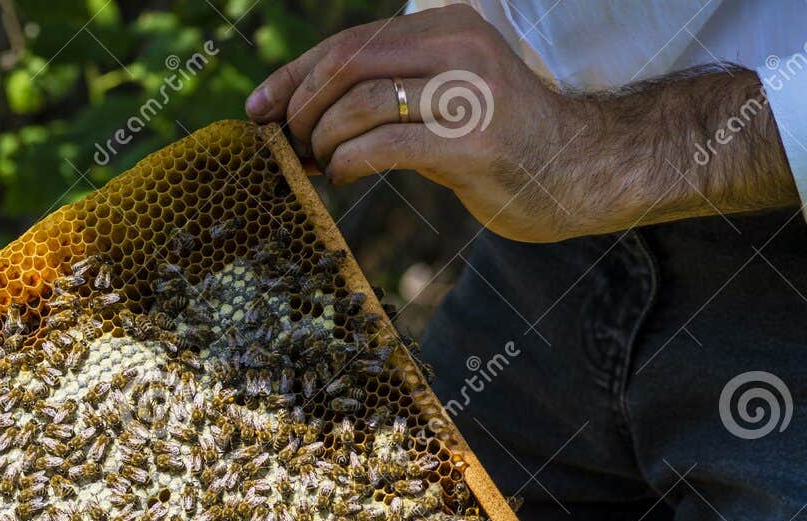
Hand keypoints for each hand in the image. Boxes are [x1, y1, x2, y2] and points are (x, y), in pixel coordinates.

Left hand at [246, 7, 593, 241]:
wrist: (580, 170)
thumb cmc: (499, 138)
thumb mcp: (445, 94)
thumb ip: (387, 88)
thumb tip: (299, 111)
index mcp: (447, 26)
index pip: (349, 43)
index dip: (293, 76)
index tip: (258, 110)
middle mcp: (459, 48)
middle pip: (345, 64)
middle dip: (300, 107)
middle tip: (287, 144)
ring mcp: (468, 95)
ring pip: (357, 103)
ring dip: (319, 139)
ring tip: (316, 163)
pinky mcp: (471, 144)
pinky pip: (381, 146)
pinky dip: (345, 163)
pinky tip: (340, 176)